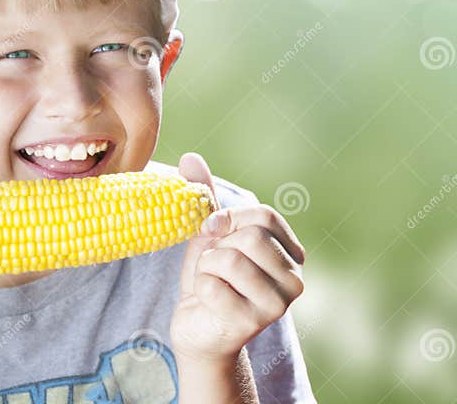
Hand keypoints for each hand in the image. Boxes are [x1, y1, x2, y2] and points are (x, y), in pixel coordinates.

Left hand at [170, 153, 305, 364]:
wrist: (198, 327)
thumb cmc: (210, 278)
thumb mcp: (209, 234)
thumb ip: (205, 196)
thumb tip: (190, 156)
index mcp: (289, 253)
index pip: (265, 217)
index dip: (230, 217)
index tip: (211, 229)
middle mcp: (294, 279)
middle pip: (250, 237)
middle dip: (217, 247)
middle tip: (214, 265)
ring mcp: (277, 304)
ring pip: (230, 260)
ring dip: (206, 268)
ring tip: (211, 282)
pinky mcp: (253, 323)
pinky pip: (212, 286)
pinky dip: (200, 289)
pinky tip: (209, 302)